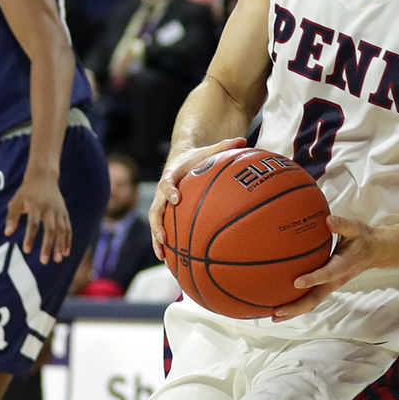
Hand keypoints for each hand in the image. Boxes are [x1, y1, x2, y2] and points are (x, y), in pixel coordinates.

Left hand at [7, 171, 72, 262]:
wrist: (44, 177)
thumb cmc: (27, 192)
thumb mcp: (16, 200)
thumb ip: (11, 216)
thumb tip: (7, 233)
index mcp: (35, 205)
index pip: (33, 223)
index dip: (30, 237)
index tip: (27, 250)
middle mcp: (49, 209)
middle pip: (50, 229)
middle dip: (47, 246)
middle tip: (44, 261)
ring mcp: (59, 211)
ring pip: (62, 230)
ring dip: (60, 245)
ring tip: (58, 260)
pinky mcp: (65, 213)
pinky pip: (68, 228)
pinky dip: (68, 240)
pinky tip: (66, 252)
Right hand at [148, 137, 247, 260]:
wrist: (179, 160)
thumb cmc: (196, 158)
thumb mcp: (208, 150)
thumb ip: (224, 146)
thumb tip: (243, 140)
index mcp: (172, 175)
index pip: (167, 182)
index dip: (169, 191)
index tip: (176, 198)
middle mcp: (163, 191)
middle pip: (155, 208)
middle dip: (157, 223)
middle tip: (162, 236)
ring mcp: (161, 203)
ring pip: (155, 222)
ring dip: (157, 238)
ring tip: (162, 255)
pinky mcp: (164, 213)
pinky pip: (161, 229)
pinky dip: (162, 243)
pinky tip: (167, 259)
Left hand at [275, 215, 378, 320]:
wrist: (374, 252)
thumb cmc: (362, 238)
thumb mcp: (355, 228)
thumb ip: (341, 224)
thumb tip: (328, 220)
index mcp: (341, 266)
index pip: (326, 275)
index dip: (312, 279)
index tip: (296, 282)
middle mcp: (335, 280)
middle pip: (315, 299)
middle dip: (296, 307)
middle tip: (277, 311)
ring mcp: (331, 286)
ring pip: (312, 303)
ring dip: (294, 310)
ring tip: (274, 316)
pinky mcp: (327, 286)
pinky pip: (312, 299)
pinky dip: (297, 305)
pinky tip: (283, 306)